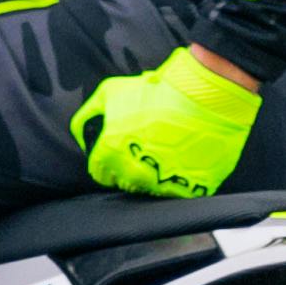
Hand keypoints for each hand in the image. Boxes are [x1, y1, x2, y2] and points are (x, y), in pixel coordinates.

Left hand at [70, 45, 262, 196]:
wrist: (204, 97)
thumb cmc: (157, 92)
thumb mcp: (110, 92)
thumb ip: (88, 116)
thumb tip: (81, 132)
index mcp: (111, 154)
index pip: (99, 172)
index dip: (107, 160)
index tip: (119, 149)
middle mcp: (132, 174)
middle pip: (123, 182)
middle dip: (129, 166)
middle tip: (144, 146)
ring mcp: (162, 185)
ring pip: (149, 189)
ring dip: (153, 174)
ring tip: (165, 151)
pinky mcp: (189, 190)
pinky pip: (178, 192)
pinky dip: (179, 180)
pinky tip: (183, 160)